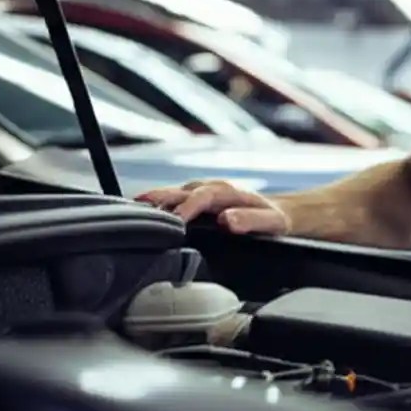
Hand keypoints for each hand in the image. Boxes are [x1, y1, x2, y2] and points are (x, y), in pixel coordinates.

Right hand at [134, 179, 291, 235]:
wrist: (280, 212)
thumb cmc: (275, 219)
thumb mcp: (271, 222)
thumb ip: (250, 220)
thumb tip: (228, 221)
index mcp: (228, 192)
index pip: (202, 197)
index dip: (187, 208)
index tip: (174, 222)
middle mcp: (212, 188)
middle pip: (180, 191)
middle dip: (158, 198)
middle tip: (135, 207)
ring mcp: (203, 193)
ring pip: (174, 194)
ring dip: (154, 201)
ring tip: (131, 210)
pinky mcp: (197, 200)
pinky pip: (175, 200)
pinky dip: (159, 205)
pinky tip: (144, 212)